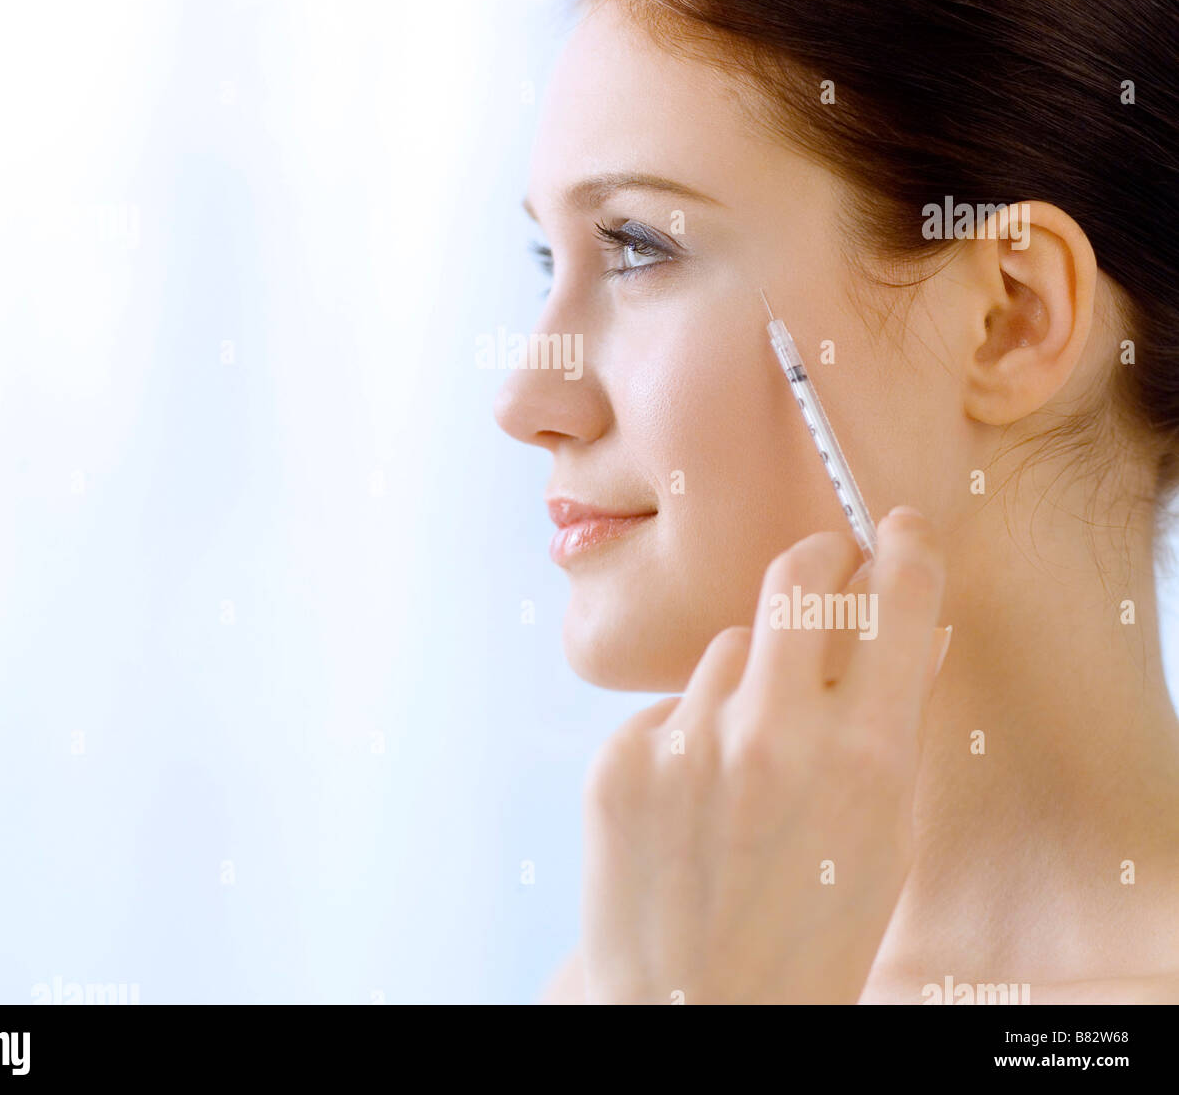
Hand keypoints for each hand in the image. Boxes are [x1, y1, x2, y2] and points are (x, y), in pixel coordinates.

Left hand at [579, 506, 948, 1003]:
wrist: (695, 1014)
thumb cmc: (809, 935)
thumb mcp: (886, 842)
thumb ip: (900, 732)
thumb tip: (917, 634)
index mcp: (866, 761)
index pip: (899, 605)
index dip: (906, 550)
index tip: (901, 527)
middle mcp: (775, 737)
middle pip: (795, 578)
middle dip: (817, 558)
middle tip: (824, 565)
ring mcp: (689, 743)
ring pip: (729, 650)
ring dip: (749, 682)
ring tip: (747, 765)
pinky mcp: (622, 756)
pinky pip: (671, 706)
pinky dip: (688, 734)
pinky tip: (693, 800)